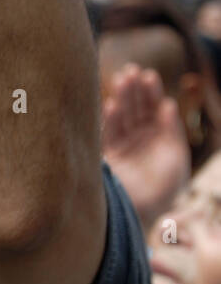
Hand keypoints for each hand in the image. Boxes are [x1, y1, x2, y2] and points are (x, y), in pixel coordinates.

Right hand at [102, 64, 192, 229]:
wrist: (141, 213)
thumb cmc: (164, 189)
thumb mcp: (176, 157)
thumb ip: (172, 131)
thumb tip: (168, 104)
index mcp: (157, 139)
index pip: (153, 110)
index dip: (151, 92)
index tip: (148, 75)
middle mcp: (138, 139)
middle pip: (136, 109)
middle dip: (134, 90)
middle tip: (131, 70)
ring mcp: (121, 146)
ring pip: (120, 116)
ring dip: (121, 98)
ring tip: (121, 79)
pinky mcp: (105, 155)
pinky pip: (106, 132)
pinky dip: (109, 119)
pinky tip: (111, 105)